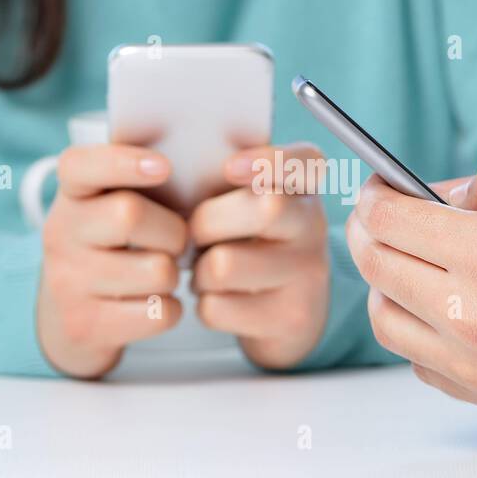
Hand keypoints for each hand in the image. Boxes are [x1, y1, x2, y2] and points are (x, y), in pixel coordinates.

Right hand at [36, 144, 185, 377]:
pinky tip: (156, 302)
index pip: (80, 165)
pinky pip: (158, 313)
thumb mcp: (110, 205)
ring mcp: (67, 282)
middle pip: (129, 215)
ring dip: (175, 274)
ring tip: (163, 273)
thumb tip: (209, 159)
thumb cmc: (113, 245)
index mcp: (71, 195)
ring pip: (156, 270)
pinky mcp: (86, 325)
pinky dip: (171, 309)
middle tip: (178, 242)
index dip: (122, 161)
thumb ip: (144, 178)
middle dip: (173, 231)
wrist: (71, 315)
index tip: (164, 167)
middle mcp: (60, 234)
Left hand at [189, 143, 329, 368]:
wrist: (287, 315)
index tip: (229, 168)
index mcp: (302, 189)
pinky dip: (205, 306)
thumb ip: (223, 180)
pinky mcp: (291, 317)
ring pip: (224, 265)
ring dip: (198, 272)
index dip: (268, 160)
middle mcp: (313, 227)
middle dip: (207, 223)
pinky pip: (218, 307)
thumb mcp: (250, 205)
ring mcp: (307, 274)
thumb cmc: (251, 246)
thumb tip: (163, 164)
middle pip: (264, 210)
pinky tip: (218, 299)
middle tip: (195, 235)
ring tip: (205, 272)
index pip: (304, 162)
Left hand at [346, 154, 476, 449]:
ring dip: (385, 281)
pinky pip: (419, 360)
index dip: (375, 192)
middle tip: (385, 210)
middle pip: (374, 267)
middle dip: (369, 229)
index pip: (389, 220)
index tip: (379, 181)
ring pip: (385, 318)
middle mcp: (470, 317)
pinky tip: (446, 304)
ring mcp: (474, 364)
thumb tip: (448, 195)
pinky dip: (415, 327)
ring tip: (415, 258)